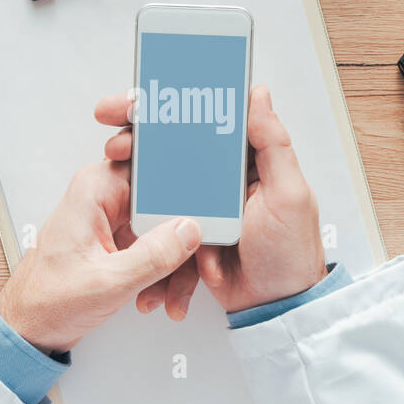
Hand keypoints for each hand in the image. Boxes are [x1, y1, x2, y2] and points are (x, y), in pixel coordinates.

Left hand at [0, 160, 202, 353]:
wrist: (28, 328)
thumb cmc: (47, 301)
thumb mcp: (108, 281)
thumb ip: (153, 256)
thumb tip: (190, 230)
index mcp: (96, 188)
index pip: (157, 168)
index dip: (187, 189)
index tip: (210, 212)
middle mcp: (106, 195)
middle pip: (168, 203)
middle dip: (186, 242)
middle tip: (199, 269)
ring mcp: (115, 217)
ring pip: (168, 228)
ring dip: (176, 266)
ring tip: (170, 298)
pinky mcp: (120, 239)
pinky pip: (157, 247)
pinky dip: (164, 273)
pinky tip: (158, 297)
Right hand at [96, 85, 326, 313]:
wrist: (273, 308)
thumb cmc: (291, 254)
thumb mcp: (288, 195)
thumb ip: (273, 145)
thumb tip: (258, 96)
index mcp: (248, 161)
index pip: (205, 122)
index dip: (170, 107)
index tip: (137, 103)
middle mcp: (224, 177)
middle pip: (175, 146)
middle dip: (139, 138)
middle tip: (113, 138)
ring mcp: (205, 204)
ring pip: (161, 182)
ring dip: (133, 177)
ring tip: (112, 169)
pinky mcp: (191, 231)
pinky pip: (162, 221)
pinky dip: (146, 223)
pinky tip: (131, 219)